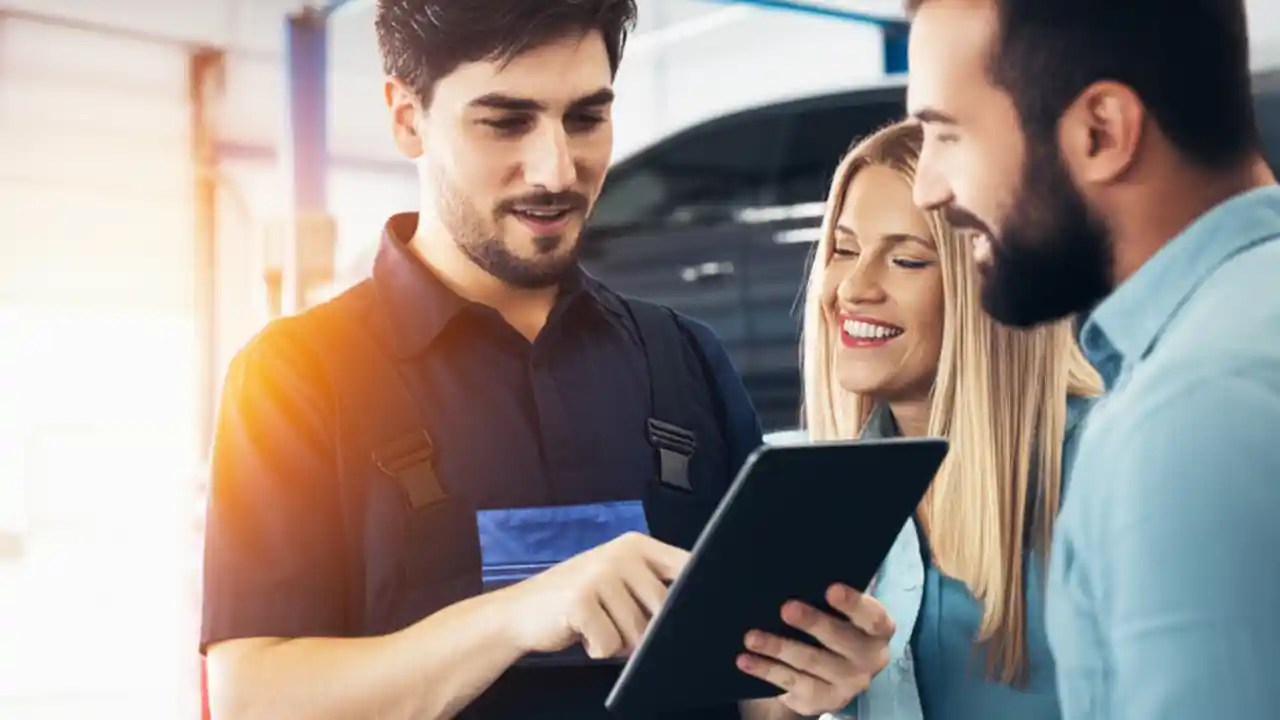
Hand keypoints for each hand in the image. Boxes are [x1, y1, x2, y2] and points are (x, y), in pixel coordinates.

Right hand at [500, 532, 688, 659]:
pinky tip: (582, 632)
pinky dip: (597, 649)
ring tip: (596, 624)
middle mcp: (621, 554)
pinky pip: (610, 645)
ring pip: (637, 633)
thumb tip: (695, 610)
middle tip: (615, 621)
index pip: (686, 567)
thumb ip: (654, 586)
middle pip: (662, 610)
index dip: (694, 595)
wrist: (521, 610)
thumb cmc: (579, 600)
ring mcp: (600, 575)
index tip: (687, 612)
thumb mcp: (620, 581)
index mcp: (637, 545)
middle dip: (644, 631)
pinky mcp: (580, 601)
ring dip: (618, 642)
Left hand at [738, 584, 893, 715]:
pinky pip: (792, 683)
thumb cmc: (831, 628)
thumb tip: (792, 573)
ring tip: (752, 637)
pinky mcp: (823, 700)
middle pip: (841, 640)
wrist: (827, 676)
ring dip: (778, 647)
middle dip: (813, 623)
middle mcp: (869, 659)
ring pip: (811, 662)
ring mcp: (847, 684)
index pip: (873, 617)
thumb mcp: (838, 613)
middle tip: (786, 608)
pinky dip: (766, 670)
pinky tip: (746, 660)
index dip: (853, 603)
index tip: (831, 589)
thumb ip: (827, 598)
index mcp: (878, 631)